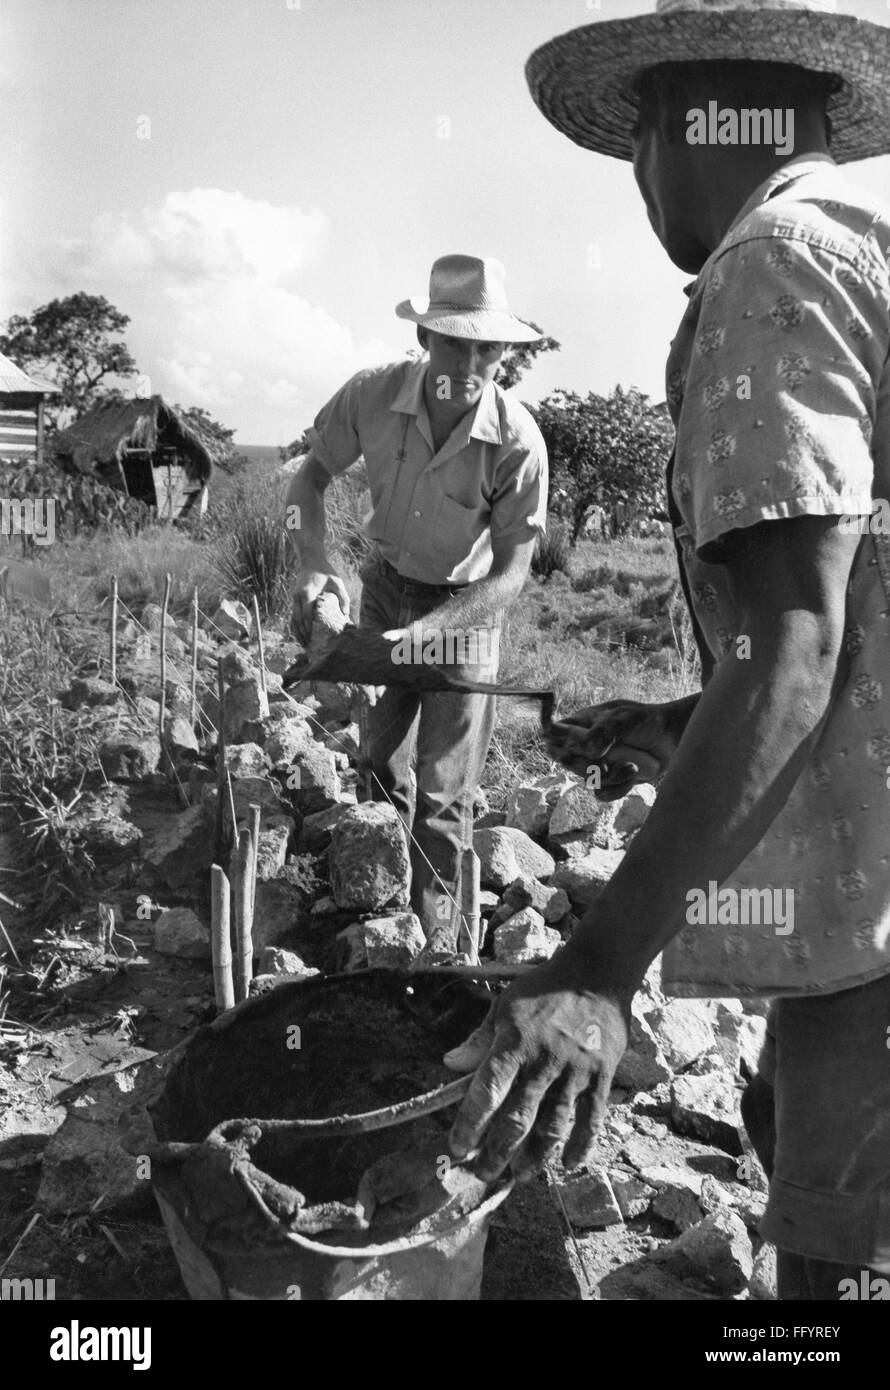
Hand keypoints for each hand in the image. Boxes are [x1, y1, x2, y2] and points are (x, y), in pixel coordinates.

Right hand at [291, 570, 349, 645]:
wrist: (311, 560)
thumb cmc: (326, 572)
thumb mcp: (337, 583)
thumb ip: (343, 598)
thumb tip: (346, 615)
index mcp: (308, 594)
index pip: (306, 615)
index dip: (308, 628)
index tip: (311, 638)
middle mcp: (298, 597)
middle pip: (298, 620)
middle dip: (301, 634)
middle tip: (307, 646)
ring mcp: (295, 597)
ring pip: (293, 618)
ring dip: (296, 631)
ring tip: (302, 643)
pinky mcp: (294, 597)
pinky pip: (293, 614)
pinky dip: (295, 624)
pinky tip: (299, 632)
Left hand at [444, 944, 630, 1180]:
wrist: (597, 973)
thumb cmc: (544, 989)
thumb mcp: (505, 1005)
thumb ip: (479, 1040)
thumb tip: (450, 1065)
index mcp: (515, 1042)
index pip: (487, 1091)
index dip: (470, 1124)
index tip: (457, 1149)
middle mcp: (544, 1061)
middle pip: (518, 1119)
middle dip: (497, 1152)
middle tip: (483, 1175)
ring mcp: (575, 1071)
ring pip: (554, 1126)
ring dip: (536, 1156)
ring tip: (520, 1175)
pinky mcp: (602, 1076)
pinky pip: (593, 1119)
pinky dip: (582, 1145)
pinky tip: (570, 1165)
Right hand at [546, 696, 693, 801]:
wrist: (672, 738)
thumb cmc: (646, 721)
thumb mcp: (624, 719)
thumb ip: (603, 732)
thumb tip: (588, 750)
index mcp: (580, 723)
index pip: (553, 735)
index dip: (559, 744)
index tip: (578, 749)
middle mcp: (584, 744)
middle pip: (566, 762)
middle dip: (587, 766)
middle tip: (605, 766)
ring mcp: (597, 763)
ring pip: (587, 779)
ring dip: (610, 777)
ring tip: (632, 766)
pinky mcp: (611, 781)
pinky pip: (602, 794)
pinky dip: (618, 788)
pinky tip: (634, 774)